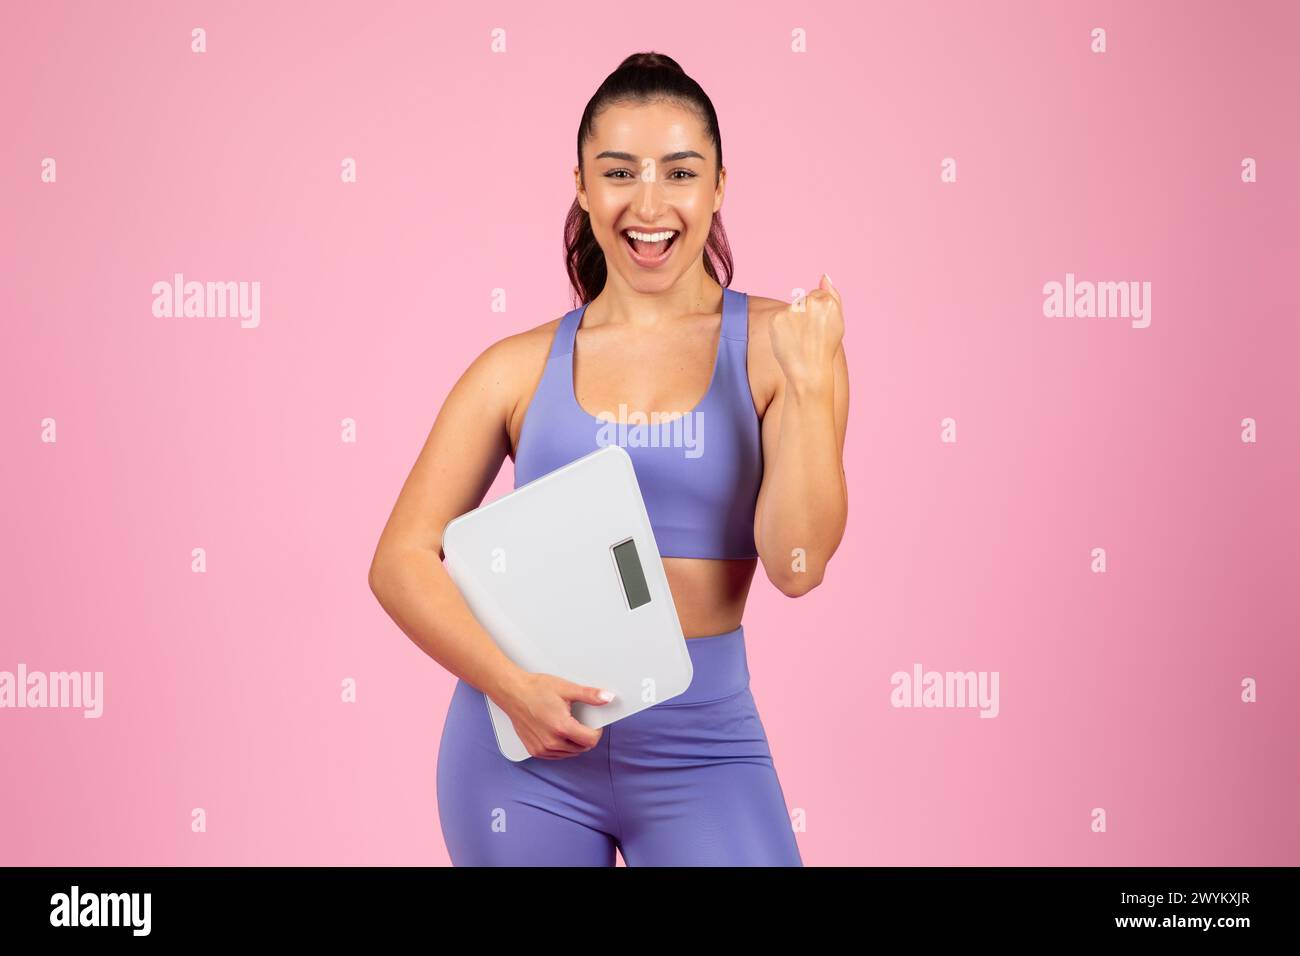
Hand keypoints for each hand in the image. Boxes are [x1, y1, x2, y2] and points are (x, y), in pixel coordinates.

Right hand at [493, 673, 614, 758]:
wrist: (512, 692)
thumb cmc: (536, 689)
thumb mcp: (566, 689)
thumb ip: (589, 695)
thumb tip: (607, 697)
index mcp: (561, 727)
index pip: (591, 740)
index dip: (596, 731)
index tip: (594, 724)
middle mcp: (551, 742)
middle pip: (581, 748)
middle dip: (586, 737)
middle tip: (579, 721)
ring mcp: (542, 749)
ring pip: (569, 753)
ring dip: (574, 743)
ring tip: (567, 725)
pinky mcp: (534, 751)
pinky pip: (556, 755)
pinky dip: (561, 747)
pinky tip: (557, 733)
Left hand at [768, 274, 843, 390]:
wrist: (810, 371)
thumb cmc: (826, 347)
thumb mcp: (837, 321)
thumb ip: (833, 295)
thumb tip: (824, 276)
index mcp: (826, 301)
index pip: (817, 295)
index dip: (817, 313)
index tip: (819, 328)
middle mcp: (809, 303)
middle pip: (803, 300)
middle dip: (804, 314)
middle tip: (809, 336)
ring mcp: (791, 310)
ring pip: (790, 310)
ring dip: (792, 321)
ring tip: (799, 340)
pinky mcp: (776, 319)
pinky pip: (778, 318)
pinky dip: (781, 328)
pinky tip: (788, 340)